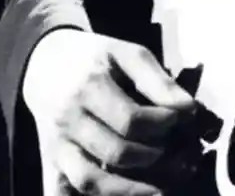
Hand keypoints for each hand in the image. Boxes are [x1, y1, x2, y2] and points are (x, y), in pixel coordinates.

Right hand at [22, 29, 199, 195]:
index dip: (163, 125)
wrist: (46, 60)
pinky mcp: (50, 160)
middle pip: (117, 152)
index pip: (132, 120)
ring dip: (130, 189)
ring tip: (161, 188)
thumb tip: (189, 109)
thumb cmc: (96, 57)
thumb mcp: (128, 53)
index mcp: (90, 85)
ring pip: (90, 180)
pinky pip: (59, 191)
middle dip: (154, 156)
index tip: (181, 119)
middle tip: (175, 151)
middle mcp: (69, 118)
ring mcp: (57, 143)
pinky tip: (121, 195)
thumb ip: (159, 80)